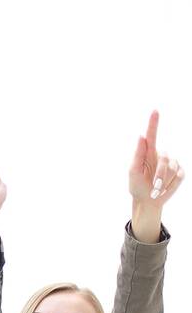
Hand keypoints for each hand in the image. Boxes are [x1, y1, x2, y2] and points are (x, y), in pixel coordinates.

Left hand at [129, 110, 181, 241]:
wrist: (147, 201)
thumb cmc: (137, 186)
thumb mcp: (133, 172)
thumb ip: (137, 155)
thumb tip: (141, 136)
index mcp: (148, 153)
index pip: (152, 135)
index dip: (153, 123)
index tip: (155, 111)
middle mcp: (161, 155)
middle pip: (165, 158)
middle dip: (159, 175)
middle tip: (153, 187)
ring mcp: (172, 163)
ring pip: (173, 168)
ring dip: (164, 182)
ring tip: (156, 190)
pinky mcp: (180, 172)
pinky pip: (179, 176)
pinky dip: (171, 185)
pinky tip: (164, 189)